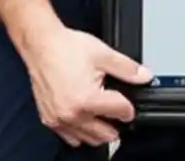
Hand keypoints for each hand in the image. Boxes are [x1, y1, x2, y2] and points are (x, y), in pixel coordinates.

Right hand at [22, 24, 152, 146]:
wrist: (41, 44)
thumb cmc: (65, 48)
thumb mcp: (103, 54)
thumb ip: (127, 69)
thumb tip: (144, 76)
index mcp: (87, 99)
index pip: (121, 112)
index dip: (130, 108)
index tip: (130, 105)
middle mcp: (72, 114)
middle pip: (105, 134)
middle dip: (117, 124)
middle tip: (120, 112)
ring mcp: (59, 119)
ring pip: (88, 139)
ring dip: (99, 132)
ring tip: (105, 117)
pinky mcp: (49, 119)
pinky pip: (69, 137)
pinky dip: (80, 133)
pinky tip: (85, 120)